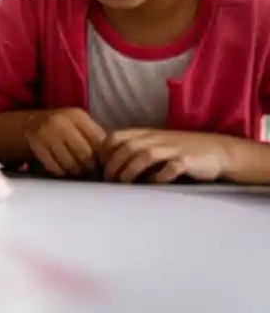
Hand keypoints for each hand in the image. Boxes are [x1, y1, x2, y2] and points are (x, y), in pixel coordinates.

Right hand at [23, 107, 105, 177]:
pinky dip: (62, 172)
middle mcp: (62, 122)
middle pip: (85, 154)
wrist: (32, 122)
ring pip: (70, 163)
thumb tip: (111, 158)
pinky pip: (55, 167)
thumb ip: (94, 136)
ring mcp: (47, 134)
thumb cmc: (63, 126)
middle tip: (91, 172)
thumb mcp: (79, 124)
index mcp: (77, 116)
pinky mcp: (37, 146)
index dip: (103, 156)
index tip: (103, 163)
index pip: (98, 141)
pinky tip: (64, 170)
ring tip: (79, 172)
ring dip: (76, 172)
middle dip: (90, 167)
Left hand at [102, 129, 230, 183]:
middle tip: (108, 180)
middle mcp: (157, 139)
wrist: (219, 151)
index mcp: (147, 134)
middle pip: (126, 147)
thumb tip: (112, 165)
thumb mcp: (158, 144)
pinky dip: (158, 178)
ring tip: (124, 184)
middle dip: (113, 164)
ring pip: (143, 156)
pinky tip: (153, 185)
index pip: (116, 136)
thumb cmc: (184, 150)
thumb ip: (137, 149)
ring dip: (130, 171)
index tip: (99, 166)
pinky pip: (168, 169)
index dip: (104, 151)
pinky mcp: (186, 161)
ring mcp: (172, 149)